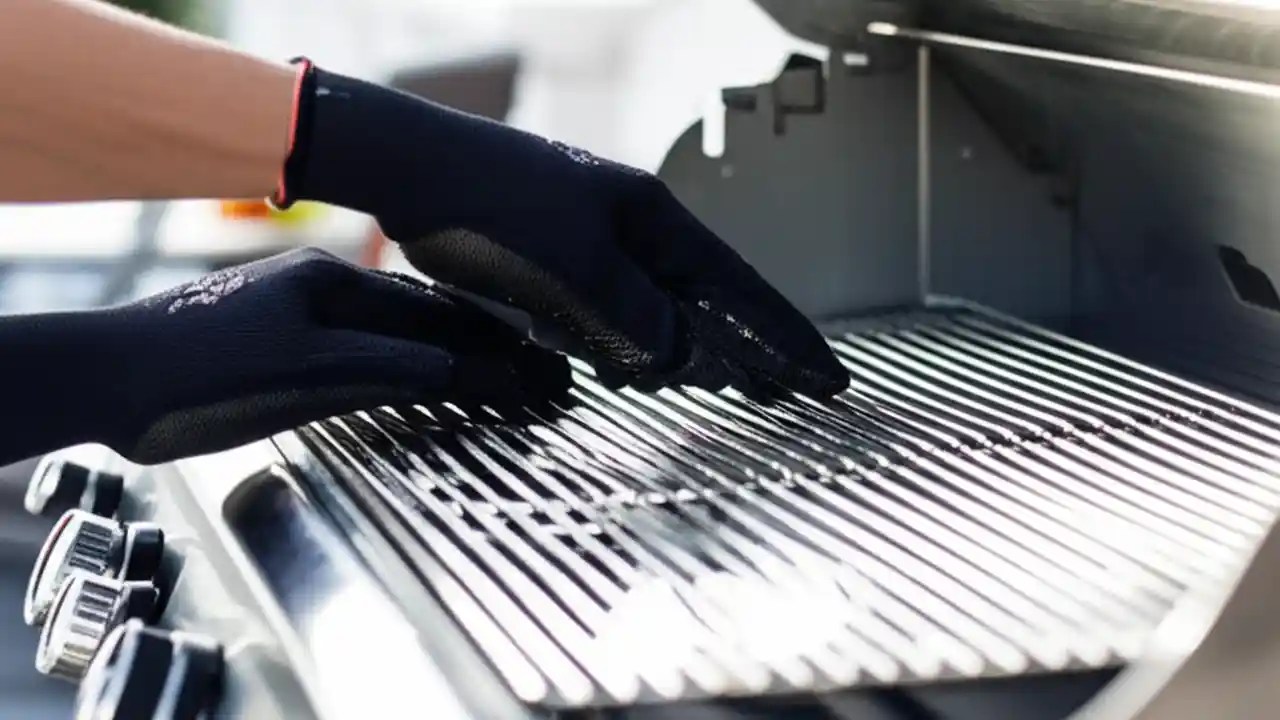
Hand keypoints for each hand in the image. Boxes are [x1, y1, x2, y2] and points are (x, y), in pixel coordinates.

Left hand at [97, 248, 569, 463]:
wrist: (112, 380)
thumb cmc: (203, 367)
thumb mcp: (308, 368)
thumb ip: (389, 368)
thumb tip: (467, 371)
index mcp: (330, 282)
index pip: (430, 310)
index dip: (485, 336)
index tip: (532, 359)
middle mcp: (321, 294)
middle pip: (419, 320)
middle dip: (478, 345)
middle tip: (532, 370)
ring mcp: (301, 323)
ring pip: (393, 340)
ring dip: (444, 359)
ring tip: (496, 377)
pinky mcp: (281, 356)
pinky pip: (362, 361)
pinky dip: (402, 374)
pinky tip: (419, 385)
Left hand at [285, 64, 848, 397]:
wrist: (409, 168)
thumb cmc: (494, 209)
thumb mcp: (580, 272)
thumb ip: (641, 322)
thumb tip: (688, 363)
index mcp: (654, 220)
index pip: (740, 288)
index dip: (786, 338)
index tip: (827, 376)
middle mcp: (631, 227)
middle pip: (709, 297)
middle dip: (752, 346)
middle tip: (789, 390)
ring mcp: (592, 239)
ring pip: (661, 306)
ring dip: (694, 348)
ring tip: (733, 384)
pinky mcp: (551, 258)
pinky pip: (613, 309)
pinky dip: (635, 341)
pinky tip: (632, 363)